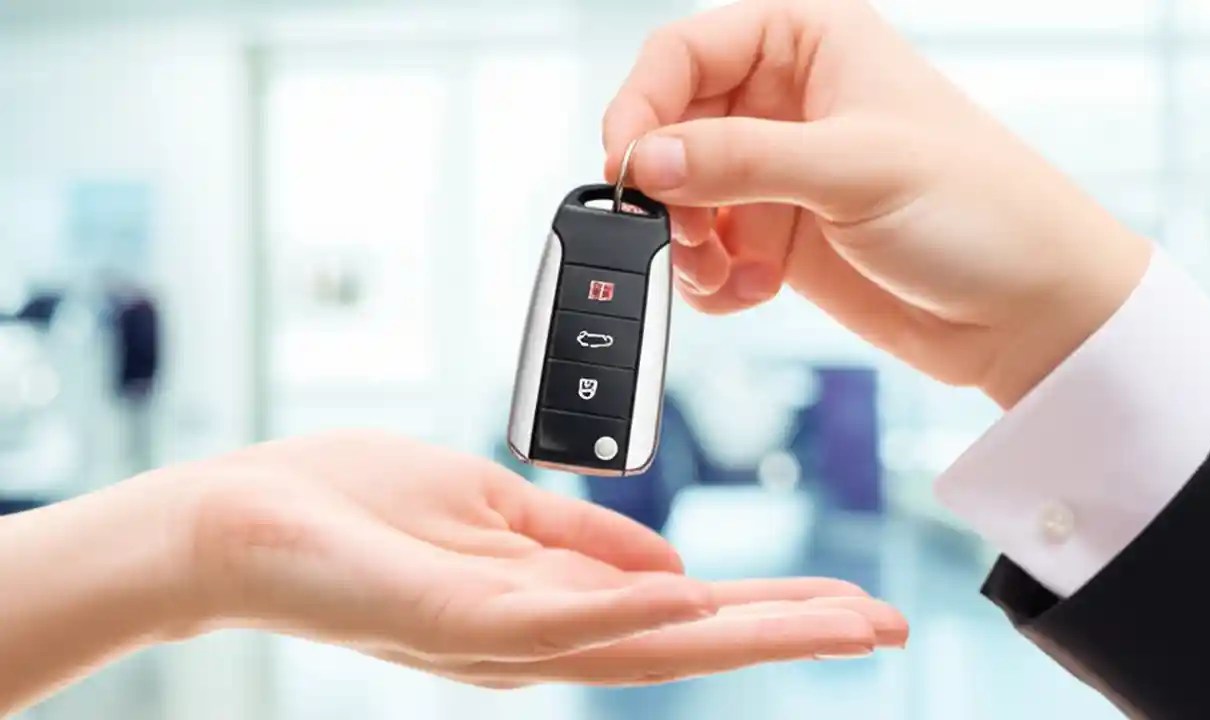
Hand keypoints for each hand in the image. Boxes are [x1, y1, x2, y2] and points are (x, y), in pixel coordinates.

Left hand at [166, 431, 904, 686]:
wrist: (236, 519)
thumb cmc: (353, 508)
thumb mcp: (490, 508)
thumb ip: (580, 539)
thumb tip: (674, 562)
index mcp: (550, 602)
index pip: (682, 610)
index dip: (771, 612)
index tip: (851, 605)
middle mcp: (534, 635)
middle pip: (681, 641)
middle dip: (786, 634)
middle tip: (885, 627)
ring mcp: (491, 636)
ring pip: (634, 643)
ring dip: (738, 631)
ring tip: (830, 620)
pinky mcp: (441, 619)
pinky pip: (542, 621)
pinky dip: (621, 610)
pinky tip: (690, 596)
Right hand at [604, 0, 1151, 407]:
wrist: (1032, 313)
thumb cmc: (984, 209)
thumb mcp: (855, 169)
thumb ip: (740, 160)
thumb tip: (645, 160)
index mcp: (811, 42)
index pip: (686, 51)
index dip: (643, 104)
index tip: (627, 165)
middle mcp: (789, 102)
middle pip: (672, 128)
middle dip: (665, 188)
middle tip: (674, 233)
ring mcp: (782, 173)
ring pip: (683, 197)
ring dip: (686, 242)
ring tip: (722, 273)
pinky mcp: (783, 237)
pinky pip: (711, 252)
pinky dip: (712, 279)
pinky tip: (749, 292)